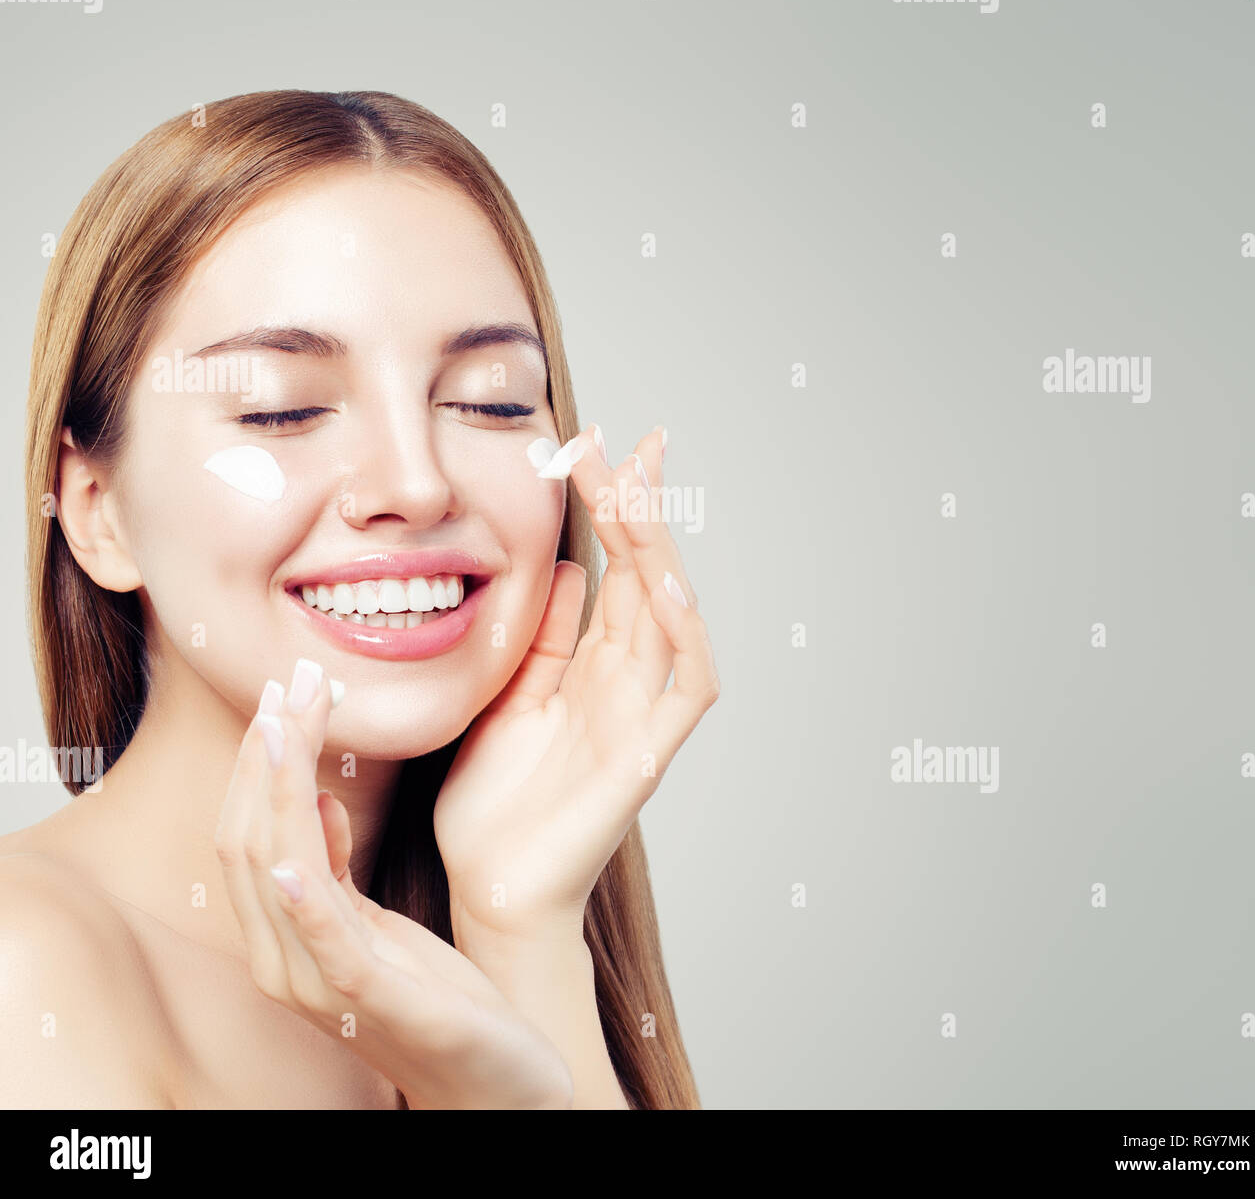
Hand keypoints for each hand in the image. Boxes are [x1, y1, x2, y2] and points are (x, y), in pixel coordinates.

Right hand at [214, 659, 573, 1109]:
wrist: (494, 1083)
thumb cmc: (434, 1000)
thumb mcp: (377, 922)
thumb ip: (336, 868)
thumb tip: (315, 798)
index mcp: (286, 936)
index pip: (248, 834)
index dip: (260, 760)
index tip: (286, 690)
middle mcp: (286, 961)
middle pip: (252, 842)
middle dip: (267, 757)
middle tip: (290, 683)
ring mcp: (323, 985)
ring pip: (277, 873)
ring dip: (277, 794)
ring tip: (283, 726)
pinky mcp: (373, 1002)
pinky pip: (325, 944)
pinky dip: (302, 897)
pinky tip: (294, 853)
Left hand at [435, 424, 720, 948]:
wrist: (491, 891)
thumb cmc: (493, 805)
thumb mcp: (508, 696)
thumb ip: (545, 638)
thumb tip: (571, 567)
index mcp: (589, 667)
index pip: (613, 569)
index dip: (612, 508)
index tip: (599, 445)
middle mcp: (625, 681)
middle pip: (646, 576)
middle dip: (642, 506)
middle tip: (636, 440)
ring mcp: (642, 715)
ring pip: (670, 614)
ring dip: (658, 548)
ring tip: (640, 484)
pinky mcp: (649, 755)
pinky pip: (687, 683)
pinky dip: (683, 631)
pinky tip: (662, 579)